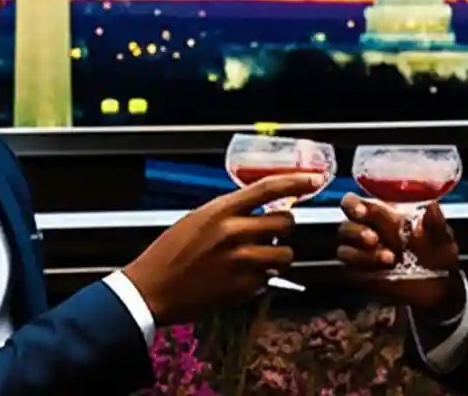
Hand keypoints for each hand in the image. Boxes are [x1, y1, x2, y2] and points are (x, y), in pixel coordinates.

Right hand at [122, 173, 322, 324]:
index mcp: (221, 211)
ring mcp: (241, 262)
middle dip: (284, 227)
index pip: (268, 188)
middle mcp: (235, 233)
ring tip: (261, 258)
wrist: (152, 289)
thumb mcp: (197, 219)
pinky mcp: (243, 288)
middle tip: (273, 233)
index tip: (316, 178)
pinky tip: (242, 276)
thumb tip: (261, 208)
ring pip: (285, 253)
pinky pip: (270, 278)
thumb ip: (230, 212)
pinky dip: (262, 277)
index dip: (296, 181)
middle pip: (286, 222)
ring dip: (279, 255)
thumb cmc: (170, 252)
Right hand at [336, 193, 463, 320]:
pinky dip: (365, 266)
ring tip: (389, 257)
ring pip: (344, 248)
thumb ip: (435, 222)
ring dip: (362, 252)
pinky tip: (384, 267)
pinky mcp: (363, 273)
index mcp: (383, 215)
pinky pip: (351, 269)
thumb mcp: (442, 236)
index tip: (363, 210)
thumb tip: (432, 205)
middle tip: (373, 237)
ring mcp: (364, 254)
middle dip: (355, 230)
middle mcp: (368, 231)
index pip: (355, 204)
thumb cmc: (439, 253)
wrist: (441, 287)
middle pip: (345, 226)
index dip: (354, 205)